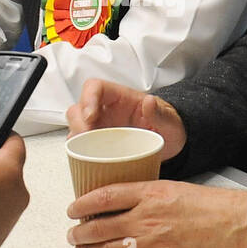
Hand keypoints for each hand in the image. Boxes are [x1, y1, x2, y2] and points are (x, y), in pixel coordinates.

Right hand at [66, 79, 186, 162]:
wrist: (171, 144)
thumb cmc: (168, 127)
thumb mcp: (170, 121)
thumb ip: (160, 113)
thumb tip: (149, 102)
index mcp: (121, 97)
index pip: (95, 87)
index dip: (88, 98)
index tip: (90, 116)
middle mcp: (106, 110)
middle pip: (79, 108)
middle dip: (78, 123)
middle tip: (85, 139)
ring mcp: (101, 127)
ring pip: (76, 127)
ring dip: (76, 139)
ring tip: (85, 152)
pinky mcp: (99, 144)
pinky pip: (81, 145)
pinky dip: (80, 152)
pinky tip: (87, 160)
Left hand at [66, 180, 246, 247]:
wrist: (236, 227)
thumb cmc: (210, 207)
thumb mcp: (173, 188)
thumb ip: (144, 195)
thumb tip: (117, 204)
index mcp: (150, 194)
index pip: (103, 197)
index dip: (82, 204)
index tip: (73, 209)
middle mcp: (146, 218)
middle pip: (98, 226)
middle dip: (79, 232)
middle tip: (73, 233)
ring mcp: (151, 244)